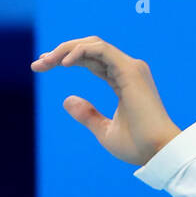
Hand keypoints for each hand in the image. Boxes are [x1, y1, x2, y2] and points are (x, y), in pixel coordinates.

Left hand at [31, 36, 181, 166]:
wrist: (158, 152)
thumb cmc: (137, 146)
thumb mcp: (104, 130)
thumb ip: (87, 115)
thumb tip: (66, 100)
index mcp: (122, 80)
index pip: (91, 60)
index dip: (66, 59)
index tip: (42, 67)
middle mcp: (127, 69)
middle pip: (89, 49)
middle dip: (61, 52)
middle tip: (37, 64)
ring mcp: (130, 67)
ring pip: (93, 45)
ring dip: (67, 49)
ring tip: (46, 62)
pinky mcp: (130, 70)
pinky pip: (101, 50)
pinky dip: (81, 52)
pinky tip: (63, 64)